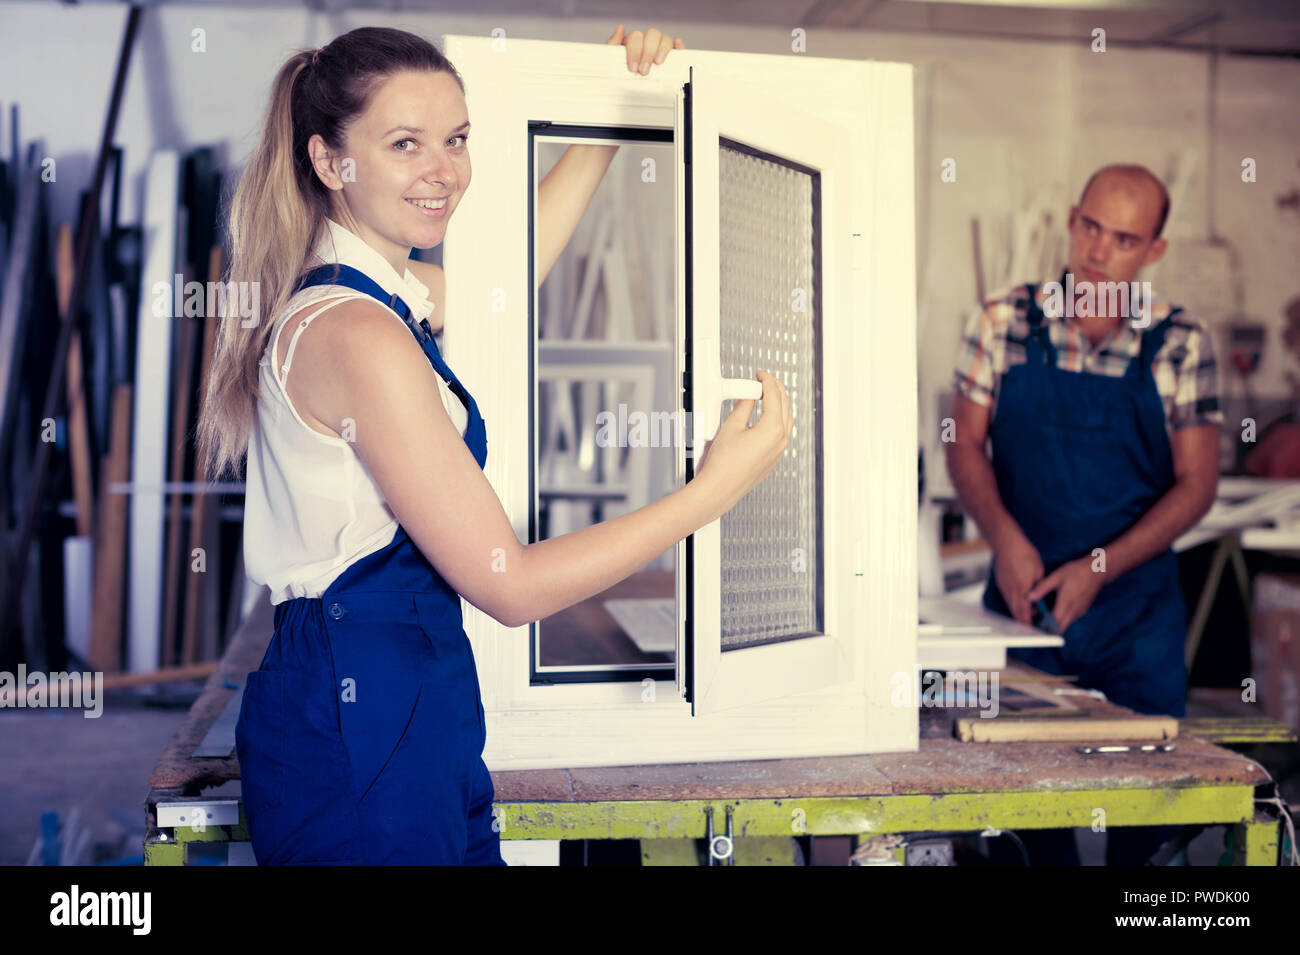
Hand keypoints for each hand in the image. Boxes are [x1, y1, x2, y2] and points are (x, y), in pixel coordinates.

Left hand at [606, 23, 684, 73]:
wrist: (627, 90)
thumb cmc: (621, 75)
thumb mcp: (612, 61)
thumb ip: (613, 44)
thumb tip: (620, 28)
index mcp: (634, 42)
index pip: (637, 37)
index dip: (635, 51)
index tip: (633, 67)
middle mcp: (648, 42)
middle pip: (652, 35)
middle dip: (647, 53)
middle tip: (644, 70)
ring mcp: (660, 48)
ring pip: (665, 38)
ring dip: (662, 49)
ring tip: (658, 63)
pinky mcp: (672, 57)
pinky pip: (678, 47)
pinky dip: (679, 46)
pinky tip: (677, 47)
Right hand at [694, 370, 791, 515]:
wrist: (720, 488)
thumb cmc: (723, 463)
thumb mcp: (731, 426)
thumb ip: (743, 406)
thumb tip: (749, 396)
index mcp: (772, 429)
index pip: (774, 395)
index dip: (766, 380)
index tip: (759, 374)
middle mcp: (780, 440)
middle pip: (785, 405)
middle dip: (776, 389)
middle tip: (764, 380)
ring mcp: (779, 451)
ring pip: (787, 419)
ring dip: (779, 404)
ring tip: (767, 395)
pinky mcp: (774, 458)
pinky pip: (783, 432)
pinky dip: (779, 418)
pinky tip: (768, 416)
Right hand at [991, 528, 1043, 625]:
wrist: (1006, 543)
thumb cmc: (1024, 554)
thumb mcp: (1038, 571)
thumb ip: (1038, 587)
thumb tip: (1039, 598)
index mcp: (1022, 590)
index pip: (1025, 613)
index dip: (1029, 624)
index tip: (1034, 631)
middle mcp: (1012, 592)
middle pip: (1016, 613)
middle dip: (1024, 622)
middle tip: (1032, 627)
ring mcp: (1005, 588)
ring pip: (1012, 606)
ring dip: (1020, 612)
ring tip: (1029, 614)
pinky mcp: (1001, 584)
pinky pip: (1008, 598)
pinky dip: (1015, 603)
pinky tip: (1021, 601)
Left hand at [1027, 556, 1104, 633]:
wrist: (1097, 571)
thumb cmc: (1076, 571)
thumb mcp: (1056, 576)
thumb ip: (1042, 588)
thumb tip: (1029, 597)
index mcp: (1067, 602)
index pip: (1054, 622)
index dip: (1043, 626)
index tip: (1033, 627)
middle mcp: (1075, 610)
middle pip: (1060, 628)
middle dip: (1047, 629)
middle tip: (1035, 624)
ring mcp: (1080, 611)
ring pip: (1065, 625)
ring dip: (1054, 625)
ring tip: (1041, 617)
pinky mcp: (1082, 610)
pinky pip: (1070, 619)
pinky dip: (1061, 620)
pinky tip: (1053, 612)